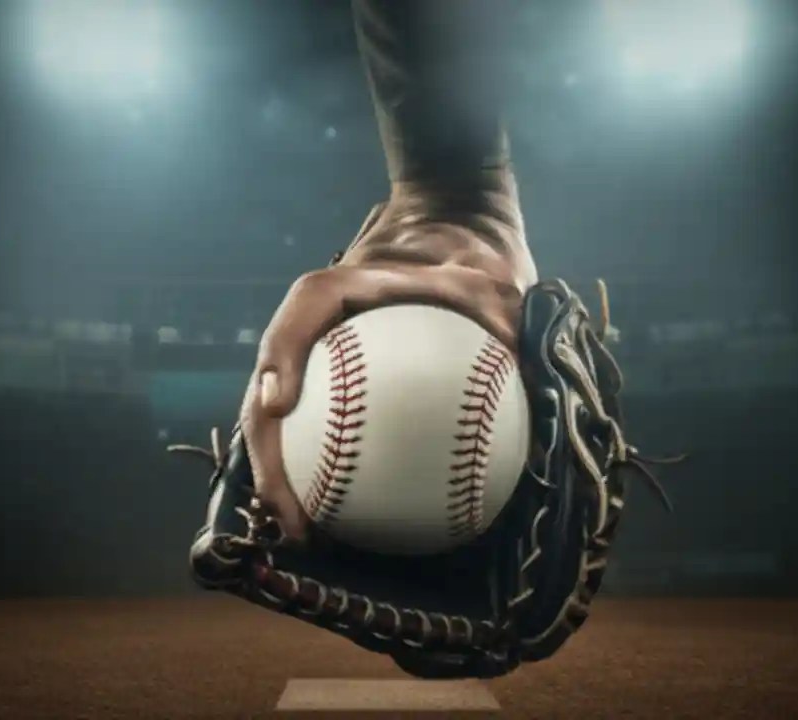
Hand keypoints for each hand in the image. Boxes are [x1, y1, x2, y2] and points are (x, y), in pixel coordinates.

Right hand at [240, 171, 536, 542]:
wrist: (452, 240)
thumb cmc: (474, 262)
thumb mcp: (498, 283)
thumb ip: (507, 322)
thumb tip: (530, 389)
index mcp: (349, 284)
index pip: (306, 307)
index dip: (283, 351)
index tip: (280, 403)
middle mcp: (318, 325)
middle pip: (270, 384)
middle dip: (268, 452)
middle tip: (292, 515)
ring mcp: (315, 360)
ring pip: (276, 419)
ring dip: (278, 478)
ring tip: (303, 536)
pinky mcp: (327, 386)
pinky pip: (310, 433)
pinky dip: (312, 477)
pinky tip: (337, 527)